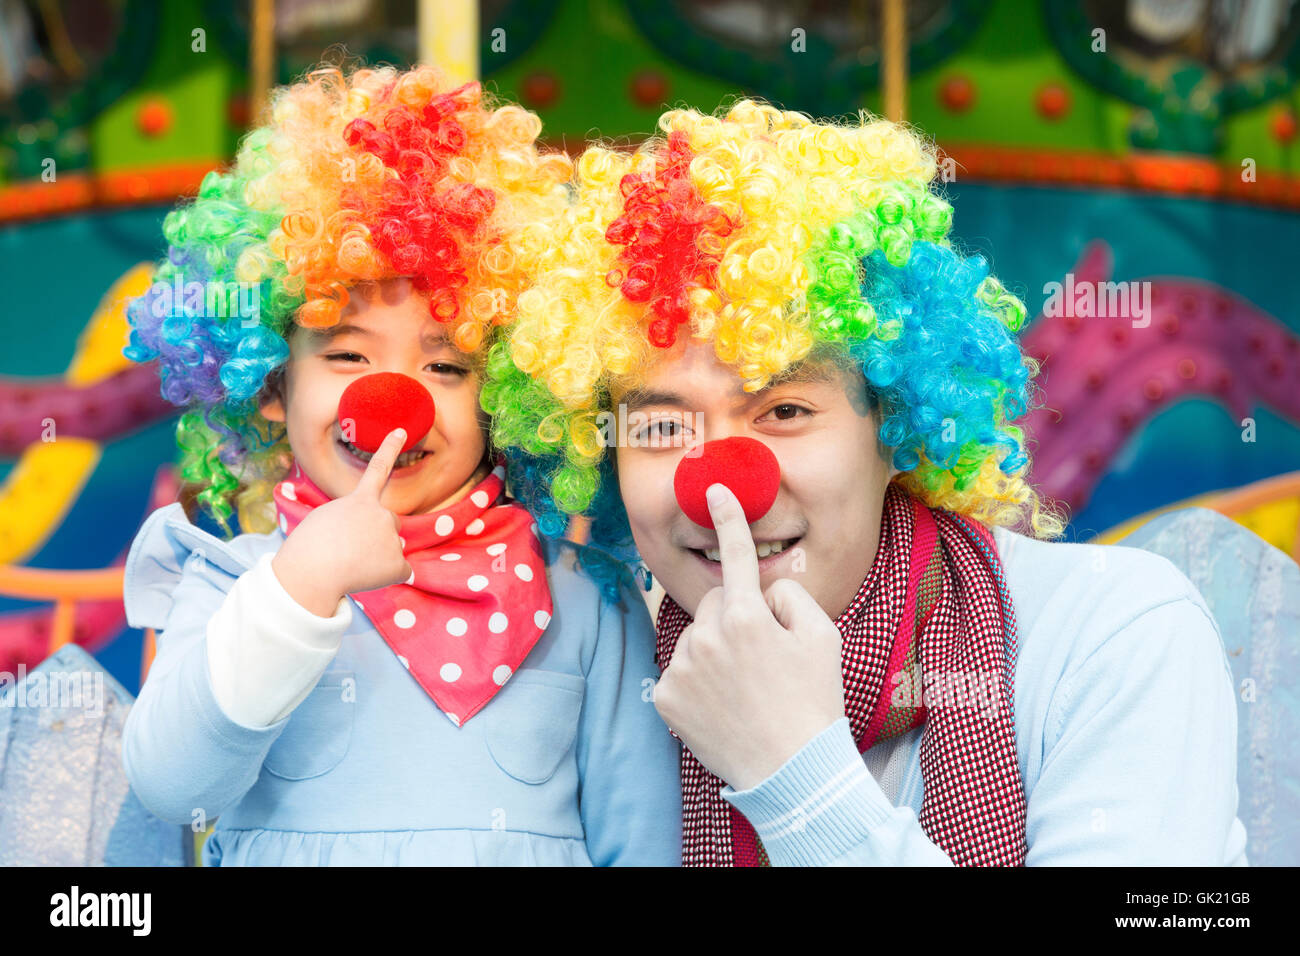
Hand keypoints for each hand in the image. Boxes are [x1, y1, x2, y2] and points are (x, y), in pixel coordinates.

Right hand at [271, 428, 412, 615]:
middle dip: (376, 534)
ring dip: (378, 555)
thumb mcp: (326, 520)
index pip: (378, 469)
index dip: (390, 449)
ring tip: (352, 563)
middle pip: (390, 522)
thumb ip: (352, 519)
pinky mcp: (398, 563)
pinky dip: (386, 577)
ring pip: (393, 547)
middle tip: (350, 548)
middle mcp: (382, 514)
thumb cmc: (308, 550)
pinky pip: (400, 571)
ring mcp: (392, 538)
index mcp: (359, 501)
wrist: (310, 573)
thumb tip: (371, 541)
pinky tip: (365, 577)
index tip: (402, 430)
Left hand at [652, 483, 846, 790]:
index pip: (735, 555)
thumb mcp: (824, 638)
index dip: (727, 517)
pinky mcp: (666, 697)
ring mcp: (681, 668)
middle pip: (717, 604)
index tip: (714, 488)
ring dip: (716, 650)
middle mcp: (706, 636)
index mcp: (746, 617)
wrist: (792, 771)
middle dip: (736, 617)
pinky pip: (680, 671)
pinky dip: (698, 682)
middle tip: (765, 658)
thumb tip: (763, 589)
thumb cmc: (813, 703)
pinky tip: (723, 705)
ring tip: (745, 689)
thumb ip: (792, 597)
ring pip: (696, 638)